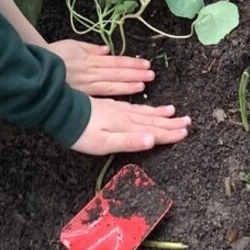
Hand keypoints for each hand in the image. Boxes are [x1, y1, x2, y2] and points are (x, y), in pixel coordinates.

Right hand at [48, 39, 154, 96]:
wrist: (37, 71)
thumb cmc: (54, 57)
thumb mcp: (72, 46)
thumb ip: (90, 49)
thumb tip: (106, 49)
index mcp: (90, 60)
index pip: (114, 61)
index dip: (130, 63)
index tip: (145, 64)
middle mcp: (91, 72)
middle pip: (116, 72)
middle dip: (134, 73)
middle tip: (151, 75)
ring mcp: (87, 84)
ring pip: (111, 84)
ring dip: (128, 84)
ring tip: (143, 84)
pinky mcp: (82, 94)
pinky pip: (102, 94)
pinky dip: (116, 93)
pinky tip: (127, 97)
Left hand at [71, 99, 189, 153]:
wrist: (62, 111)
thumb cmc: (81, 132)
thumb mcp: (103, 142)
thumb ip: (128, 142)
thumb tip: (152, 140)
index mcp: (126, 126)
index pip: (153, 131)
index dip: (169, 133)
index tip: (185, 132)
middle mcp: (124, 116)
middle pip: (152, 120)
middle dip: (170, 122)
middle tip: (187, 121)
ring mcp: (117, 110)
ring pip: (143, 112)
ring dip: (159, 113)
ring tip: (173, 111)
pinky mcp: (109, 107)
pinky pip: (133, 107)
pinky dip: (144, 108)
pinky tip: (144, 108)